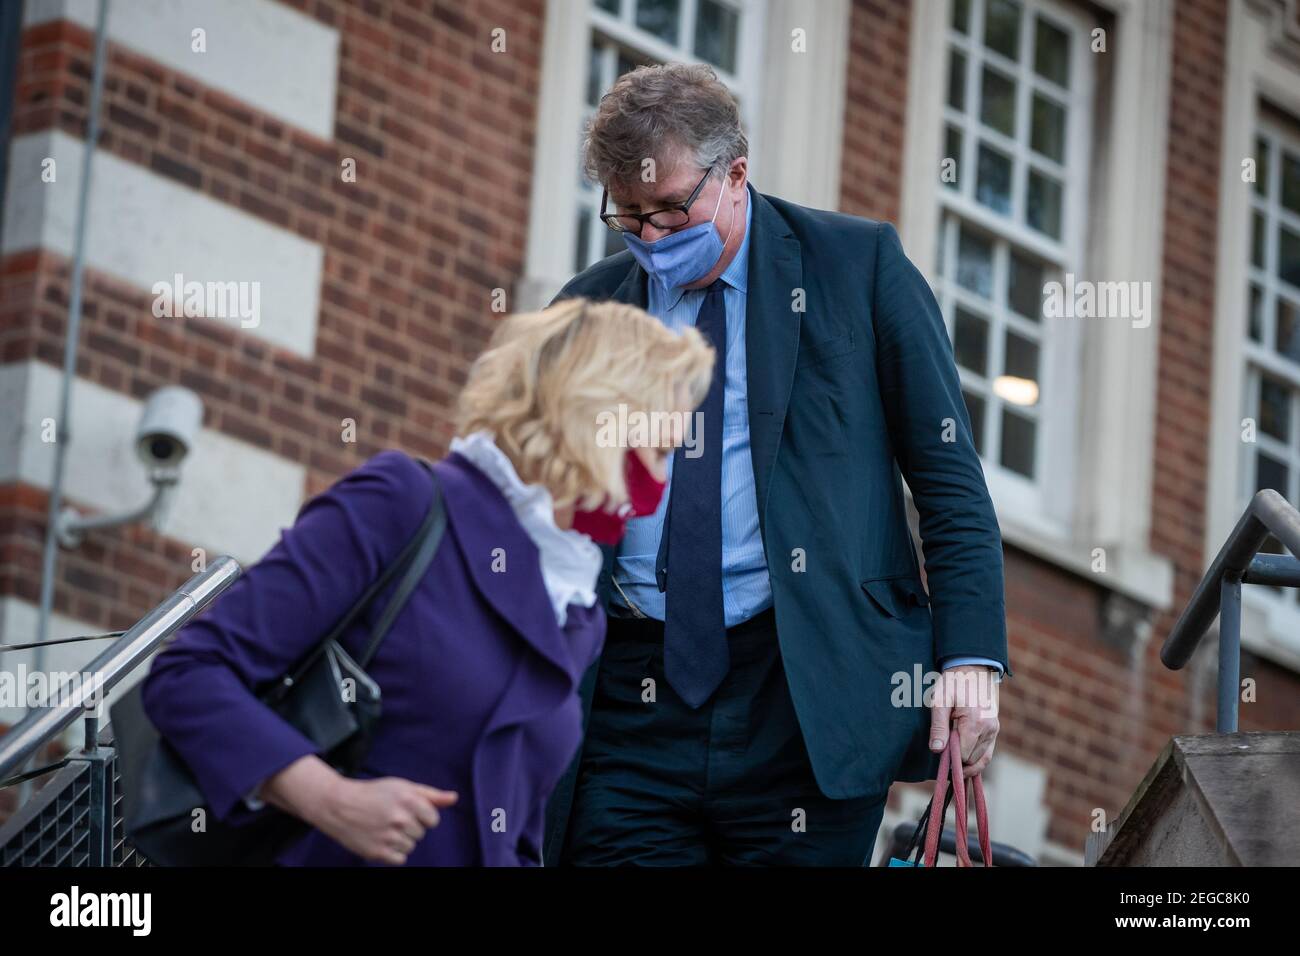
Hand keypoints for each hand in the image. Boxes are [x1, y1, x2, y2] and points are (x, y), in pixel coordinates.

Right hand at [263, 755, 457, 864]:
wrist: (339, 805)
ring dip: (400, 840)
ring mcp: (389, 837)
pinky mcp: (378, 852)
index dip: (421, 816)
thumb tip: (454, 798)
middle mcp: (401, 818)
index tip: (407, 811)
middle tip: (390, 817)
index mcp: (409, 800)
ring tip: (383, 827)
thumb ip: (431, 795)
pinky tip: (381, 839)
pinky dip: (393, 852)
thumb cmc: (374, 793)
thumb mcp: (403, 786)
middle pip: (421, 834)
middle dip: (409, 826)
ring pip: (411, 846)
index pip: (433, 820)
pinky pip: (400, 859)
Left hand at [928, 664, 999, 778]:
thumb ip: (938, 726)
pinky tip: (963, 756)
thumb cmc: (954, 682)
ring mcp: (994, 730)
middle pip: (972, 760)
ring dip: (967, 760)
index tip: (940, 750)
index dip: (950, 757)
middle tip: (944, 747)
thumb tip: (937, 750)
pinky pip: (987, 752)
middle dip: (958, 759)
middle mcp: (989, 730)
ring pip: (982, 759)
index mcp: (975, 724)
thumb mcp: (940, 701)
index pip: (963, 756)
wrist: (973, 668)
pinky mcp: (995, 729)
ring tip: (952, 752)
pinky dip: (976, 758)